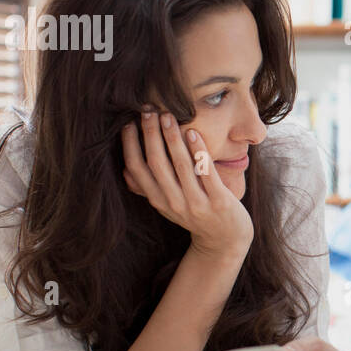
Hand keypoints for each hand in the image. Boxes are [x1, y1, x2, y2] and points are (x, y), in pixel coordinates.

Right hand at [121, 109, 252, 261]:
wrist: (225, 241)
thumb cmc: (195, 215)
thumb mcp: (168, 206)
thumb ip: (149, 189)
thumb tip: (124, 170)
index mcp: (158, 201)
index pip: (137, 170)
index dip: (130, 145)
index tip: (129, 123)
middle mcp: (174, 203)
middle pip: (156, 163)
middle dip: (150, 134)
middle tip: (148, 110)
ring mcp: (197, 203)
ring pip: (180, 165)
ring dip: (172, 137)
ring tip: (167, 115)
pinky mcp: (219, 202)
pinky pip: (206, 172)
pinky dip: (198, 151)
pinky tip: (193, 132)